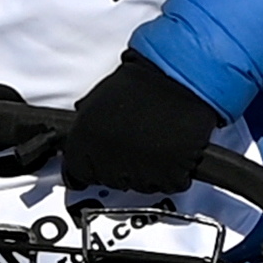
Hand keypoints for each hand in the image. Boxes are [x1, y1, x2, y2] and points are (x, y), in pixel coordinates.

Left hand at [62, 52, 220, 194]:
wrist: (184, 78)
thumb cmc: (146, 81)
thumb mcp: (102, 96)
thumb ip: (89, 121)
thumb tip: (85, 130)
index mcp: (84, 139)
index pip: (77, 172)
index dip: (92, 166)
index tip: (99, 162)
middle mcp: (107, 159)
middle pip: (109, 179)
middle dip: (120, 165)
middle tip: (136, 142)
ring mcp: (138, 170)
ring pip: (139, 184)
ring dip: (147, 170)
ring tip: (157, 141)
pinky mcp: (169, 176)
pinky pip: (171, 183)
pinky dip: (175, 172)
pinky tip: (174, 150)